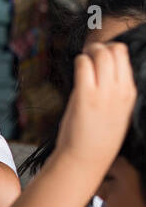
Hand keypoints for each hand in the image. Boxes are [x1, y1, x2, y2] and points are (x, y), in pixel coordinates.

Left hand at [55, 41, 136, 172]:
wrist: (86, 158)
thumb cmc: (97, 136)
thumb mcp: (118, 111)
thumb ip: (115, 91)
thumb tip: (104, 69)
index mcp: (130, 93)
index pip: (125, 57)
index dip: (110, 51)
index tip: (98, 57)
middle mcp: (120, 91)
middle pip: (115, 50)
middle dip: (99, 48)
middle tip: (88, 56)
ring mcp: (104, 93)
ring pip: (101, 53)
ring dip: (88, 52)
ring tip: (82, 62)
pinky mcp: (85, 95)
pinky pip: (83, 64)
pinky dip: (78, 61)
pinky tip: (76, 69)